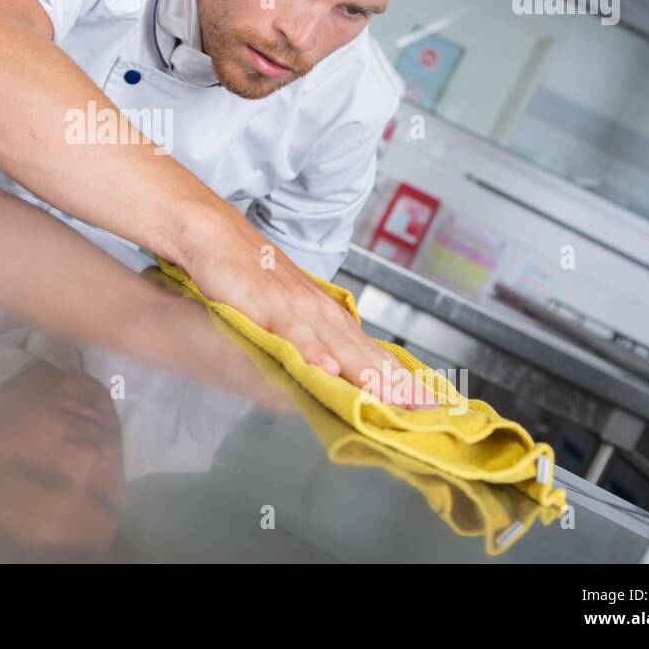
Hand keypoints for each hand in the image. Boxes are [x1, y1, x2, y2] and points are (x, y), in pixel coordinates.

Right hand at [174, 211, 436, 408]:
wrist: (218, 236)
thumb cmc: (252, 274)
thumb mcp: (289, 311)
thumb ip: (313, 341)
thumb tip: (334, 373)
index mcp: (328, 317)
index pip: (372, 353)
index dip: (401, 381)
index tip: (430, 405)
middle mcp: (321, 313)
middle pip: (364, 355)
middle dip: (396, 386)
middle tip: (426, 411)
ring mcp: (296, 308)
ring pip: (337, 346)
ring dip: (366, 373)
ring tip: (392, 400)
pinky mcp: (267, 305)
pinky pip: (292, 332)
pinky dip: (311, 350)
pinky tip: (326, 369)